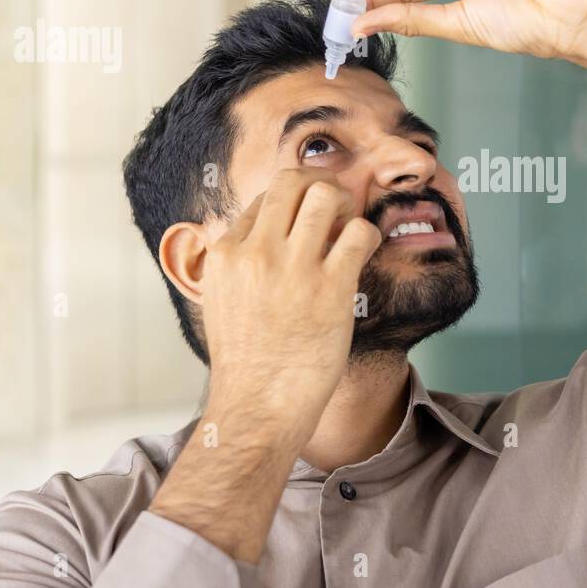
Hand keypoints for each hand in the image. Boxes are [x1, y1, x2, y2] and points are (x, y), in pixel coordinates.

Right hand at [201, 167, 381, 415]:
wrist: (259, 406)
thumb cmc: (245, 361)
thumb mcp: (219, 300)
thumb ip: (232, 264)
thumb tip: (247, 231)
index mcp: (226, 254)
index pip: (263, 200)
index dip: (289, 206)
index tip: (303, 226)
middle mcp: (257, 253)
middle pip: (292, 181)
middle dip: (319, 185)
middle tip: (333, 209)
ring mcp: (295, 269)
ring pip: (326, 196)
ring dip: (345, 205)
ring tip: (347, 228)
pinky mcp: (332, 288)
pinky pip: (359, 233)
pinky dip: (367, 235)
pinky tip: (363, 252)